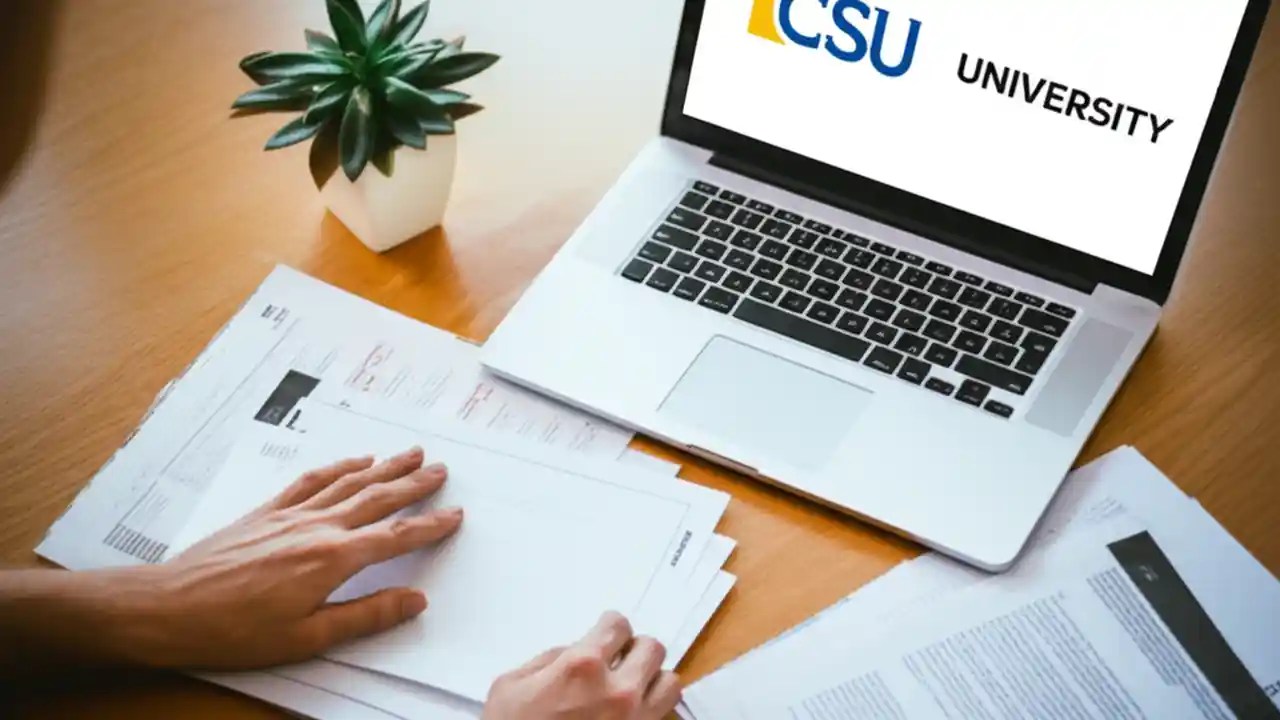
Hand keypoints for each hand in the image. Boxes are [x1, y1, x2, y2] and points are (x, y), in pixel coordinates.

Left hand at [124, 446, 462, 668]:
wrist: (170, 608)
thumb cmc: (235, 631)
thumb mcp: (309, 638)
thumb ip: (367, 615)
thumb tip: (414, 600)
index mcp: (333, 560)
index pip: (396, 537)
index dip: (430, 526)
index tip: (455, 514)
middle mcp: (316, 527)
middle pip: (378, 498)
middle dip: (414, 483)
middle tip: (441, 469)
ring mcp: (290, 515)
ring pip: (349, 482)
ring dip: (384, 467)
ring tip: (410, 454)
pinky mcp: (266, 512)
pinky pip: (311, 480)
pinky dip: (337, 467)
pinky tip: (353, 462)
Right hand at [483, 612, 681, 719]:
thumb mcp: (511, 686)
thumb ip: (549, 659)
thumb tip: (575, 650)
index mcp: (583, 667)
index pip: (618, 626)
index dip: (610, 626)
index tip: (607, 632)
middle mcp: (617, 691)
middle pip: (652, 648)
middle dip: (634, 649)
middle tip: (619, 658)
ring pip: (669, 683)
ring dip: (651, 679)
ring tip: (632, 686)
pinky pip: (663, 716)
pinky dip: (652, 709)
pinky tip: (631, 711)